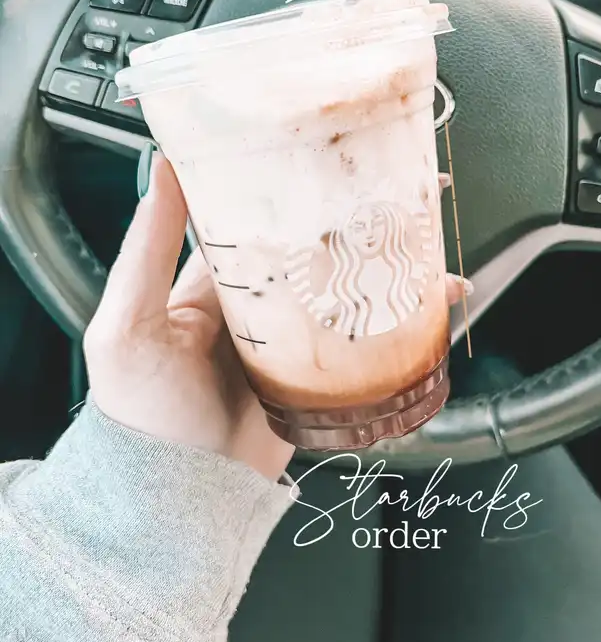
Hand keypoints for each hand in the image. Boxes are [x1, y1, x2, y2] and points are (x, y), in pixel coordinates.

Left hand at [84, 153, 471, 480]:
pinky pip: (366, 335)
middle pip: (314, 243)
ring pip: (350, 283)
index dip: (283, 177)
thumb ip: (146, 249)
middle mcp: (260, 299)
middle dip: (353, 211)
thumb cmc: (140, 412)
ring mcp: (295, 335)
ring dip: (389, 259)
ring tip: (427, 232)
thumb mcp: (128, 324)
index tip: (316, 144)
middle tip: (397, 178)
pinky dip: (402, 317)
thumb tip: (163, 167)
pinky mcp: (323, 372)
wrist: (181, 497)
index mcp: (215, 278)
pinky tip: (432, 301)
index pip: (253, 213)